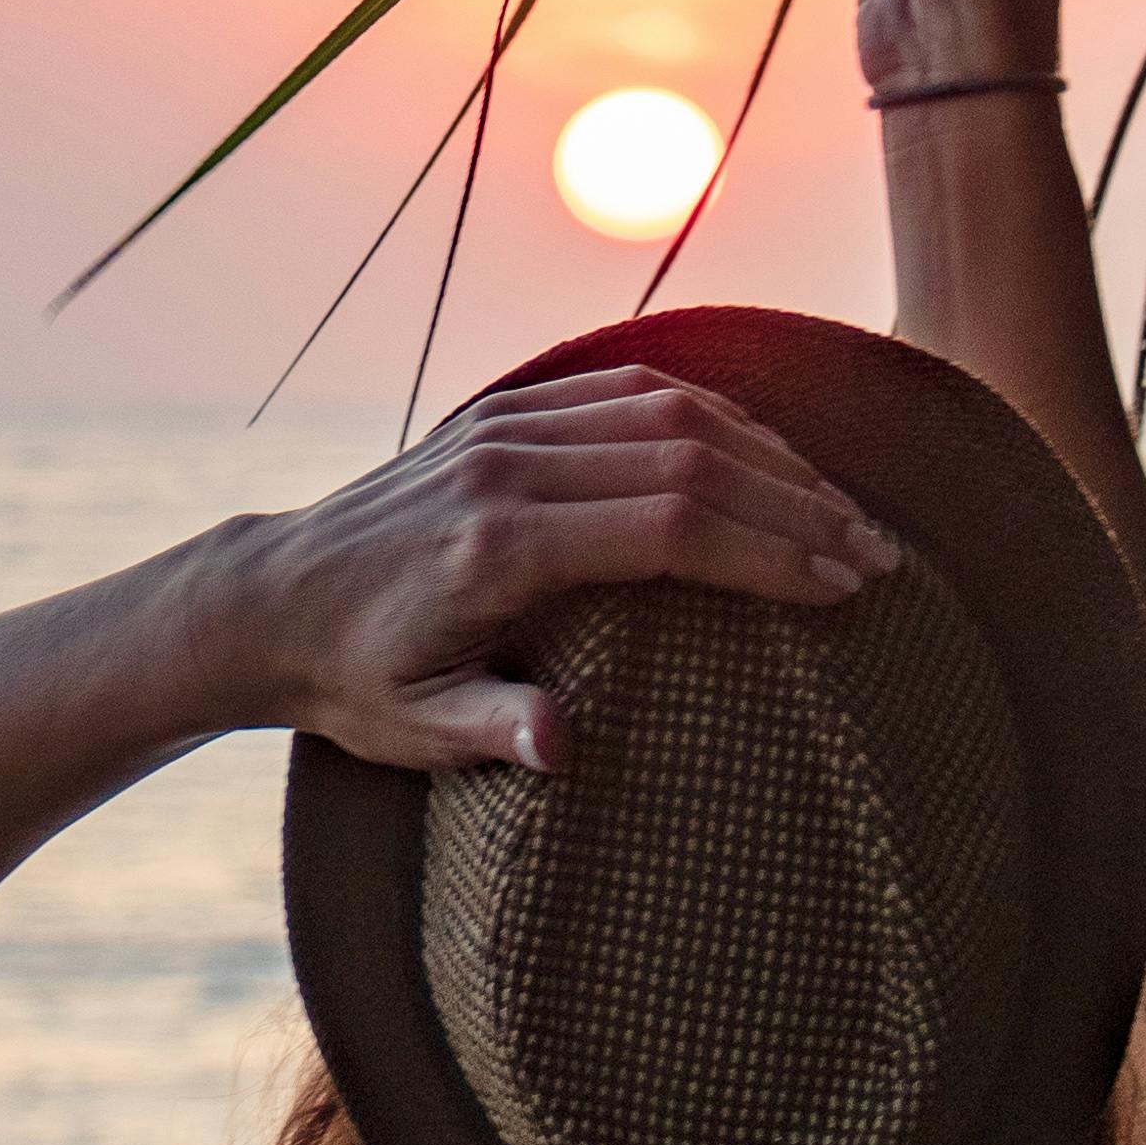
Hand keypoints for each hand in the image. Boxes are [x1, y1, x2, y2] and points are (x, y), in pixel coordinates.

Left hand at [224, 365, 900, 771]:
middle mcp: (508, 470)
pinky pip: (628, 392)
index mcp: (497, 546)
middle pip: (689, 457)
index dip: (767, 549)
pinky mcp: (504, 415)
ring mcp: (506, 430)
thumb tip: (565, 752)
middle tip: (877, 555)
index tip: (843, 584)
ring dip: (768, 456)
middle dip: (796, 504)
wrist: (268, 598)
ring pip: (669, 412)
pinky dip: (710, 416)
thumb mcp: (412, 727)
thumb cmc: (350, 679)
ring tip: (842, 513)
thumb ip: (493, 729)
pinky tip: (766, 456)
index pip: (669, 524)